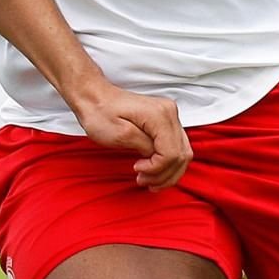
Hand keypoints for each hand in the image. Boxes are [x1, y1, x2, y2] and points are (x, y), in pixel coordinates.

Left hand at [70, 83, 191, 189]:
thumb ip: (143, 146)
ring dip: (168, 172)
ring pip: (183, 153)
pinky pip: (177, 147)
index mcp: (159, 115)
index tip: (137, 170)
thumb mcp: (118, 134)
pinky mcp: (166, 121)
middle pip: (181, 155)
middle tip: (143, 181)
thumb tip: (156, 157)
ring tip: (149, 180)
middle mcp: (170, 113)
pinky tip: (154, 171)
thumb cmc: (100, 113)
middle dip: (164, 175)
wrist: (94, 97)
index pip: (171, 153)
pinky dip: (168, 163)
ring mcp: (170, 116)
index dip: (156, 168)